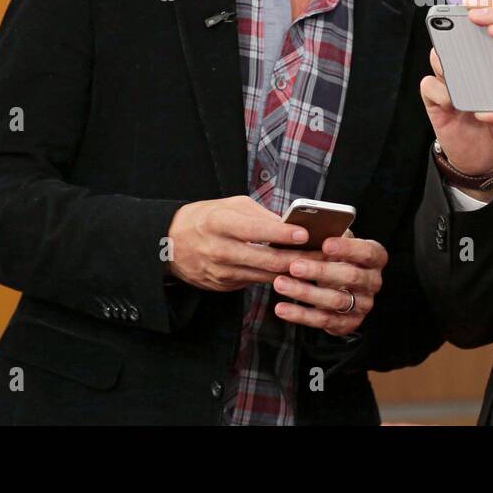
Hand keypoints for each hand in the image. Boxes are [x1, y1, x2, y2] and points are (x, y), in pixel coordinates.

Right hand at [165, 196, 318, 291]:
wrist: (170, 243)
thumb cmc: (206, 218)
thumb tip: (290, 223)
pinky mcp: (223, 286)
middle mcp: (219, 250)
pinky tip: (294, 275)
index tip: (304, 234)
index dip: (280, 233)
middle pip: (265, 259)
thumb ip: (260, 215)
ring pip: (264, 276)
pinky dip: (276, 279)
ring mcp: (220, 272)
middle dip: (297, 259)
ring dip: (292, 273)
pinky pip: (255, 283)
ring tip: (316, 266)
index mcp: (219, 223)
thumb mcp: (230, 206)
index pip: (254, 230)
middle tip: (322, 255)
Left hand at [271, 232, 387, 335]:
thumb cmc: (336, 257)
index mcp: (375, 258)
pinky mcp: (348, 323)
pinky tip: (281, 308)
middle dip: (320, 271)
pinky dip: (300, 315)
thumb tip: (308, 229)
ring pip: (335, 300)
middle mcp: (373, 282)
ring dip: (305, 292)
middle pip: (351, 277)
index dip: (348, 248)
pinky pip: (323, 320)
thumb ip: (329, 236)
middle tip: (294, 265)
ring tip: (280, 283)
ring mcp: (363, 305)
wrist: (340, 287)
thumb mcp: (337, 244)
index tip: (325, 243)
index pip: (367, 252)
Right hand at [419, 44, 492, 185]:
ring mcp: (450, 85)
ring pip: (438, 59)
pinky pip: (429, 86)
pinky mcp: (436, 102)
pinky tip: (452, 100)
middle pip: (459, 45)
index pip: (490, 45)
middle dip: (467, 42)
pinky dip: (439, 90)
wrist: (487, 159)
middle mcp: (468, 74)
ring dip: (448, 62)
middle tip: (481, 51)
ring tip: (461, 74)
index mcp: (491, 71)